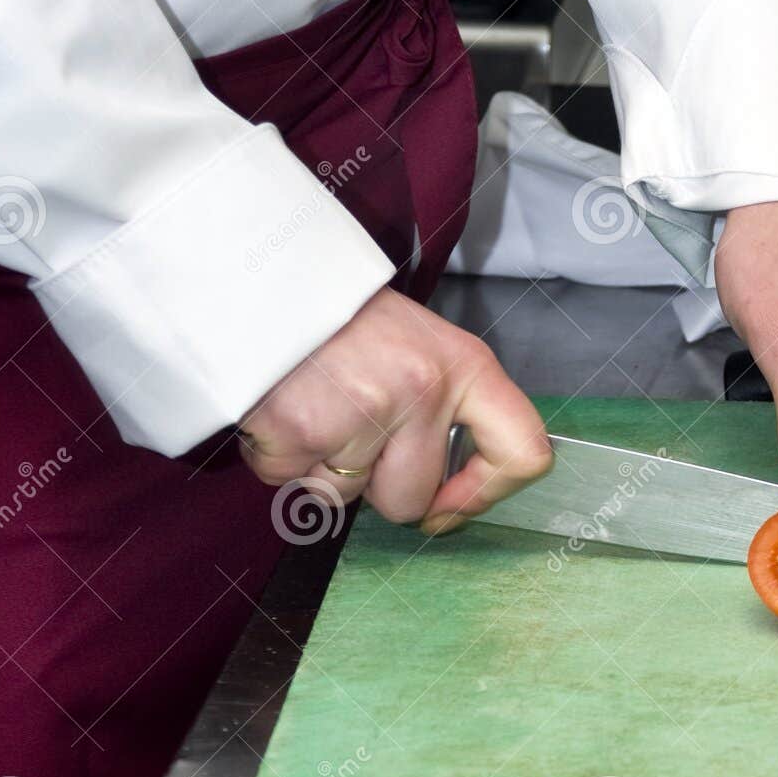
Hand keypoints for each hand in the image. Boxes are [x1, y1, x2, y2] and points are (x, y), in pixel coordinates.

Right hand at [238, 287, 551, 530]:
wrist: (256, 272)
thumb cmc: (339, 319)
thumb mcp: (418, 346)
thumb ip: (443, 411)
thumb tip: (443, 503)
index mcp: (464, 367)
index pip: (521, 451)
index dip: (487, 493)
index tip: (451, 504)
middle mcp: (424, 388)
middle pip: (411, 499)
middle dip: (373, 482)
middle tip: (348, 421)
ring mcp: (364, 409)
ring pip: (345, 497)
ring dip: (321, 467)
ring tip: (314, 404)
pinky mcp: (301, 428)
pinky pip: (290, 480)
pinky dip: (279, 457)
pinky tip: (282, 406)